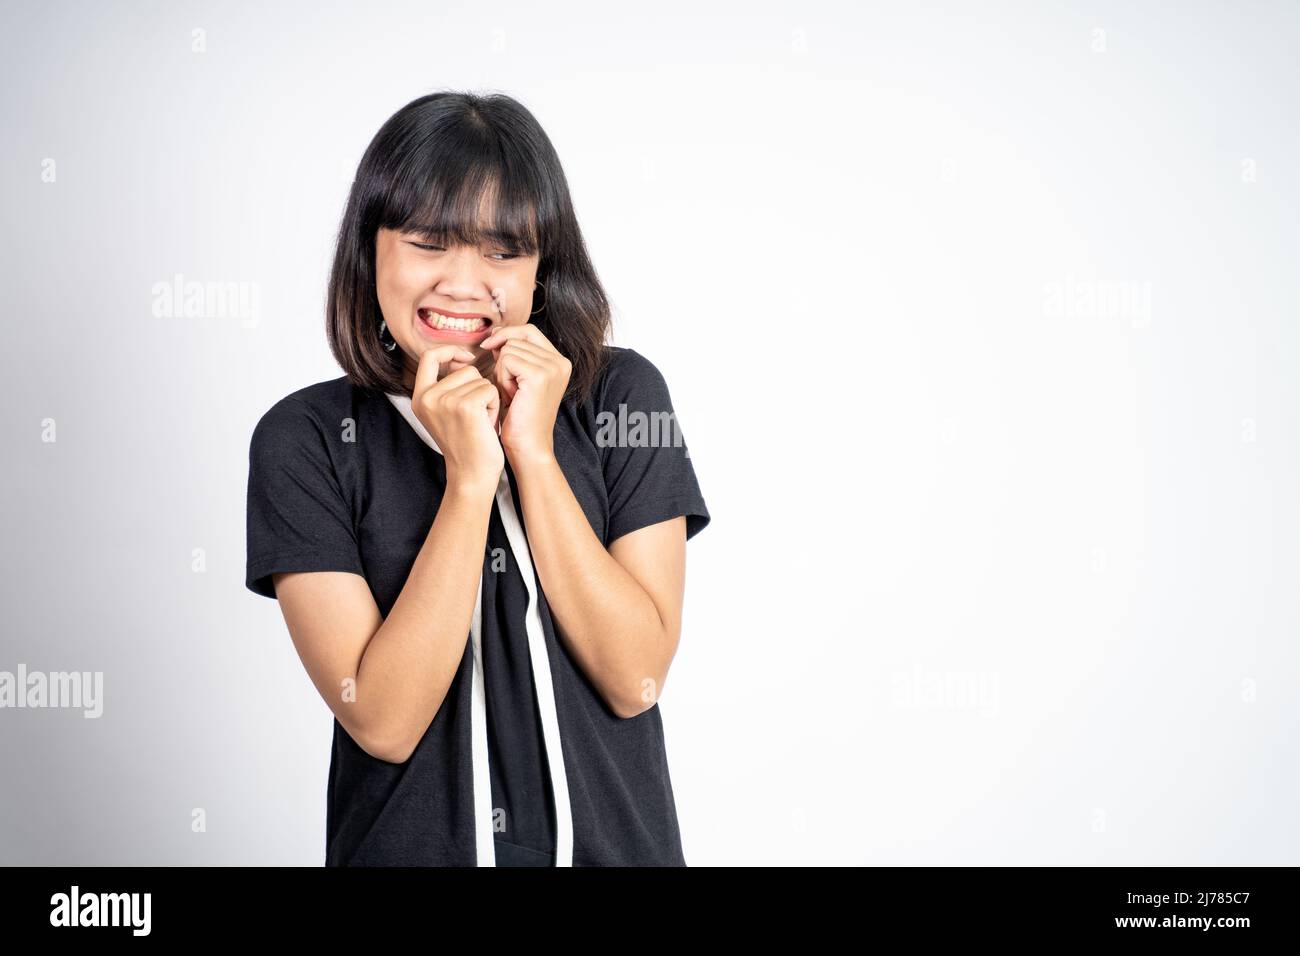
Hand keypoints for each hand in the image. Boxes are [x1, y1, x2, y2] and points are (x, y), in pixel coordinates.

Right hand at [411, 344, 503, 493]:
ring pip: (480, 379)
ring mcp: (445, 401)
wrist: (472, 474)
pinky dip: (494, 405)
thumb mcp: (448, 410)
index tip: (466, 358)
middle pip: (465, 369)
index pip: (429, 356)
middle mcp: (428, 397)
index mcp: (419, 397)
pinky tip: (487, 423)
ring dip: (487, 398)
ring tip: (480, 421)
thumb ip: (448, 384)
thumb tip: (463, 355)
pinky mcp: (466, 406)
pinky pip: (490, 389)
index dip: (450, 351)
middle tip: (474, 415)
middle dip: (478, 388)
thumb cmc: (467, 442)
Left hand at [477, 323, 571, 461]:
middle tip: (509, 386)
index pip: (528, 330)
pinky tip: (510, 396)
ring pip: (509, 348)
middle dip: (504, 359)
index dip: (507, 335)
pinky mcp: (540, 375)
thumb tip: (496, 332)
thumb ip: (512, 353)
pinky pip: (506, 360)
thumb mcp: (518, 378)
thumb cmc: (519, 416)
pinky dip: (501, 377)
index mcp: (560, 361)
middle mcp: (561, 361)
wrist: (528, 446)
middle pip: (517, 337)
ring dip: (502, 371)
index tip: (489, 347)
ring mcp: (552, 367)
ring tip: (512, 394)